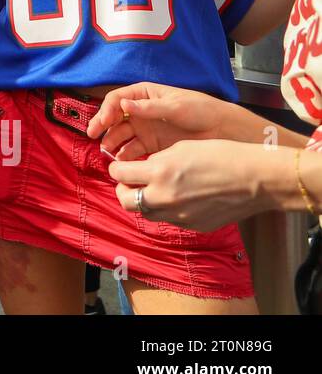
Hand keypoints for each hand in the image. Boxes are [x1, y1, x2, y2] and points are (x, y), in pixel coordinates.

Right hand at [86, 82, 243, 159]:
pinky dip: (125, 155)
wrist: (224, 131)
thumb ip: (150, 108)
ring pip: (121, 135)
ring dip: (112, 142)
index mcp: (145, 95)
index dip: (107, 109)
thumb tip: (123, 105)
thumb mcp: (177, 106)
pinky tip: (122, 160)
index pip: (118, 99)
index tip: (103, 122)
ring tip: (108, 152)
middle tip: (94, 136)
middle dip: (103, 126)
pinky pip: (133, 149)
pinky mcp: (152, 145)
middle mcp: (141, 111)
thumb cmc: (203, 111)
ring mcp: (146, 129)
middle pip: (115, 117)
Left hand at [109, 139, 279, 231]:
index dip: (117, 168)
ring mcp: (179, 215)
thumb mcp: (180, 148)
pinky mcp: (193, 226)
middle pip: (126, 200)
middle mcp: (164, 197)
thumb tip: (140, 168)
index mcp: (159, 172)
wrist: (255, 179)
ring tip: (153, 189)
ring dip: (144, 201)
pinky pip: (170, 219)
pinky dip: (167, 209)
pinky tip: (178, 197)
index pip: (119, 174)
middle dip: (123, 189)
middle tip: (130, 181)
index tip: (120, 166)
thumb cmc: (221, 155)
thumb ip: (155, 160)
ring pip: (146, 213)